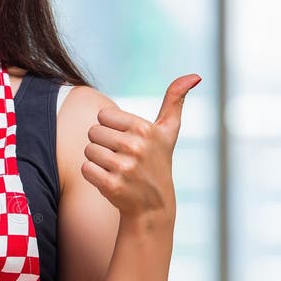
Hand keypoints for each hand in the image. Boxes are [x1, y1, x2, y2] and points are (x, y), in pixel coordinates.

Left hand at [81, 74, 200, 221]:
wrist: (153, 205)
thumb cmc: (157, 162)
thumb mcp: (168, 131)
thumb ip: (175, 100)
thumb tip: (195, 75)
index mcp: (145, 129)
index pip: (103, 115)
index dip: (111, 127)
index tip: (126, 139)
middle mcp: (136, 147)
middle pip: (93, 132)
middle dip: (102, 143)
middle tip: (120, 156)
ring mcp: (124, 167)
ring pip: (88, 150)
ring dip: (97, 160)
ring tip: (115, 168)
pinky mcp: (111, 185)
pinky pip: (85, 168)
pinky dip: (92, 174)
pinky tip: (109, 179)